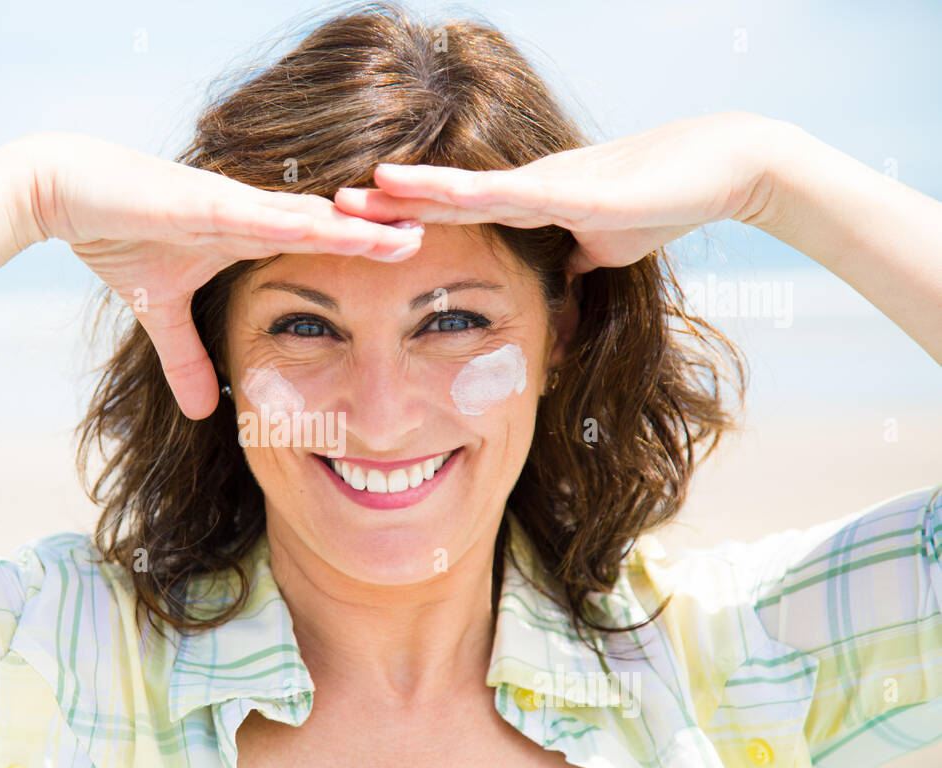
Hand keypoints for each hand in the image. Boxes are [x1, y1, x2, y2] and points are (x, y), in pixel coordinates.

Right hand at [1, 132, 423, 419]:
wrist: (62, 193)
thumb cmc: (116, 236)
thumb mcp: (159, 314)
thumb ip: (187, 361)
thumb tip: (207, 414)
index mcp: (248, 233)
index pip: (320, 244)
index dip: (364, 254)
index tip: (411, 271)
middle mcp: (250, 213)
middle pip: (331, 224)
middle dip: (381, 235)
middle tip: (438, 247)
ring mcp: (230, 202)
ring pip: (309, 214)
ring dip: (359, 225)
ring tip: (410, 235)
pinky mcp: (201, 200)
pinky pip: (259, 212)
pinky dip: (298, 219)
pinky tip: (338, 223)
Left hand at [331, 111, 782, 278]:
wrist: (720, 171)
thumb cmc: (659, 206)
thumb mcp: (600, 255)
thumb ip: (569, 277)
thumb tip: (555, 317)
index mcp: (524, 202)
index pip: (450, 212)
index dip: (403, 218)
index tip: (358, 230)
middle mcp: (522, 186)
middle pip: (439, 196)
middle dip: (386, 205)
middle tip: (326, 208)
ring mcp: (543, 183)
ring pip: (460, 187)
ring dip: (407, 193)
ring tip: (355, 192)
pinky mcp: (571, 192)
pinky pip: (504, 193)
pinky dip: (458, 192)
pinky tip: (419, 188)